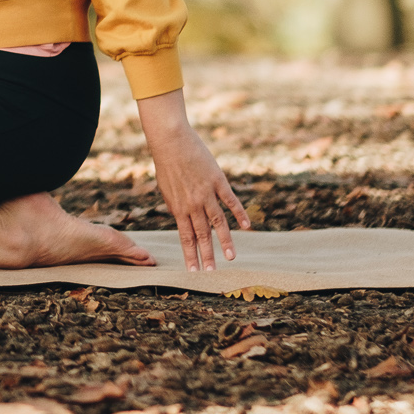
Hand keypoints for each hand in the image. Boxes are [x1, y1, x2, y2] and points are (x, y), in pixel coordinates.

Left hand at [137, 88, 249, 270]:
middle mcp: (192, 204)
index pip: (185, 237)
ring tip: (231, 258)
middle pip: (202, 235)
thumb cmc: (166, 163)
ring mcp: (206, 193)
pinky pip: (230, 201)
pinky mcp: (217, 181)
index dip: (190, 255)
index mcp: (178, 207)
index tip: (193, 271)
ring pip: (218, 222)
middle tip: (211, 272)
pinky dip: (240, 213)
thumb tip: (181, 218)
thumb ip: (176, 205)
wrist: (170, 141)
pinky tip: (247, 226)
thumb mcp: (166, 188)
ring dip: (225, 241)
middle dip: (207, 255)